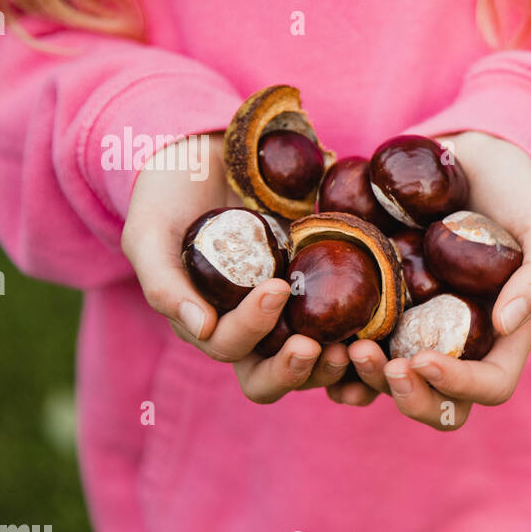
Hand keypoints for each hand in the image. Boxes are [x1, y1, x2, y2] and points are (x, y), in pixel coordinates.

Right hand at [121, 133, 352, 402]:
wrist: (210, 156)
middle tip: (320, 347)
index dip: (252, 328)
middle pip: (273, 376)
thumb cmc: (169, 196)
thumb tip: (201, 328)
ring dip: (334, 368)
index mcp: (207, 323)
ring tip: (356, 348)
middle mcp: (251, 329)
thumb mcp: (150, 233)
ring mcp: (289, 314)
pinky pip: (345, 332)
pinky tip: (381, 337)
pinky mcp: (324, 294)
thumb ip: (164, 283)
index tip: (276, 286)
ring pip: (312, 364)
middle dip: (296, 370)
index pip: (230, 346)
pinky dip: (363, 346)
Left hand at [326, 131, 530, 427]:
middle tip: (376, 359)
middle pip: (438, 405)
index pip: (490, 386)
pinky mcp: (379, 311)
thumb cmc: (516, 192)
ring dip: (365, 381)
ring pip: (390, 388)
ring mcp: (416, 333)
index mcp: (504, 338)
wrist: (468, 159)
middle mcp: (459, 346)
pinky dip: (334, 361)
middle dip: (406, 396)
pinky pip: (354, 355)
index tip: (424, 358)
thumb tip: (504, 324)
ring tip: (344, 346)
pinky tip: (315, 341)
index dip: (458, 384)